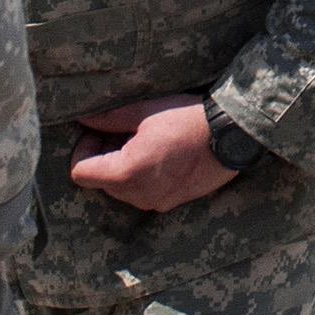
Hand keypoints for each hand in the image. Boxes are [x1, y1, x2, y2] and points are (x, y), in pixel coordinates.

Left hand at [70, 93, 237, 212]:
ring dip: (124, 167)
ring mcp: (157, 202)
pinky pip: (145, 193)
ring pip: (123, 189)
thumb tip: (84, 119)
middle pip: (101, 182)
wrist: (234, 136)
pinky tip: (163, 154)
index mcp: (126, 174)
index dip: (84, 149)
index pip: (80, 173)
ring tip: (146, 142)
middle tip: (123, 132)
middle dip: (105, 157)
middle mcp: (138, 195)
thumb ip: (109, 118)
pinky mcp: (173, 202)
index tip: (100, 132)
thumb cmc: (189, 120)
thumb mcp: (145, 112)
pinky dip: (145, 177)